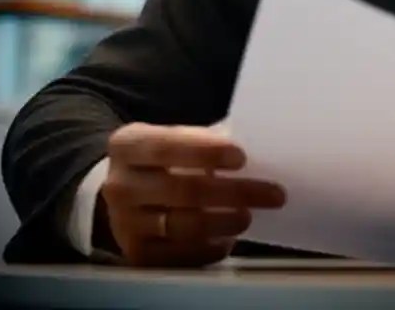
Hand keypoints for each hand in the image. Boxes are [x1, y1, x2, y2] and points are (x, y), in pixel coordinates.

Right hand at [99, 123, 285, 266]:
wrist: (124, 196)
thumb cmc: (163, 160)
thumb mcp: (173, 139)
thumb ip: (204, 142)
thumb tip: (257, 152)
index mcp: (128, 146)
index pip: (168, 147)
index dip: (206, 152)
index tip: (241, 157)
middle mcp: (120, 186)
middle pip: (184, 190)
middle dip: (235, 192)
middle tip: (273, 193)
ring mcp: (126, 224)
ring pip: (184, 226)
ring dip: (226, 222)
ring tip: (249, 216)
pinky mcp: (138, 254)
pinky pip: (181, 255)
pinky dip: (210, 248)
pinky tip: (228, 239)